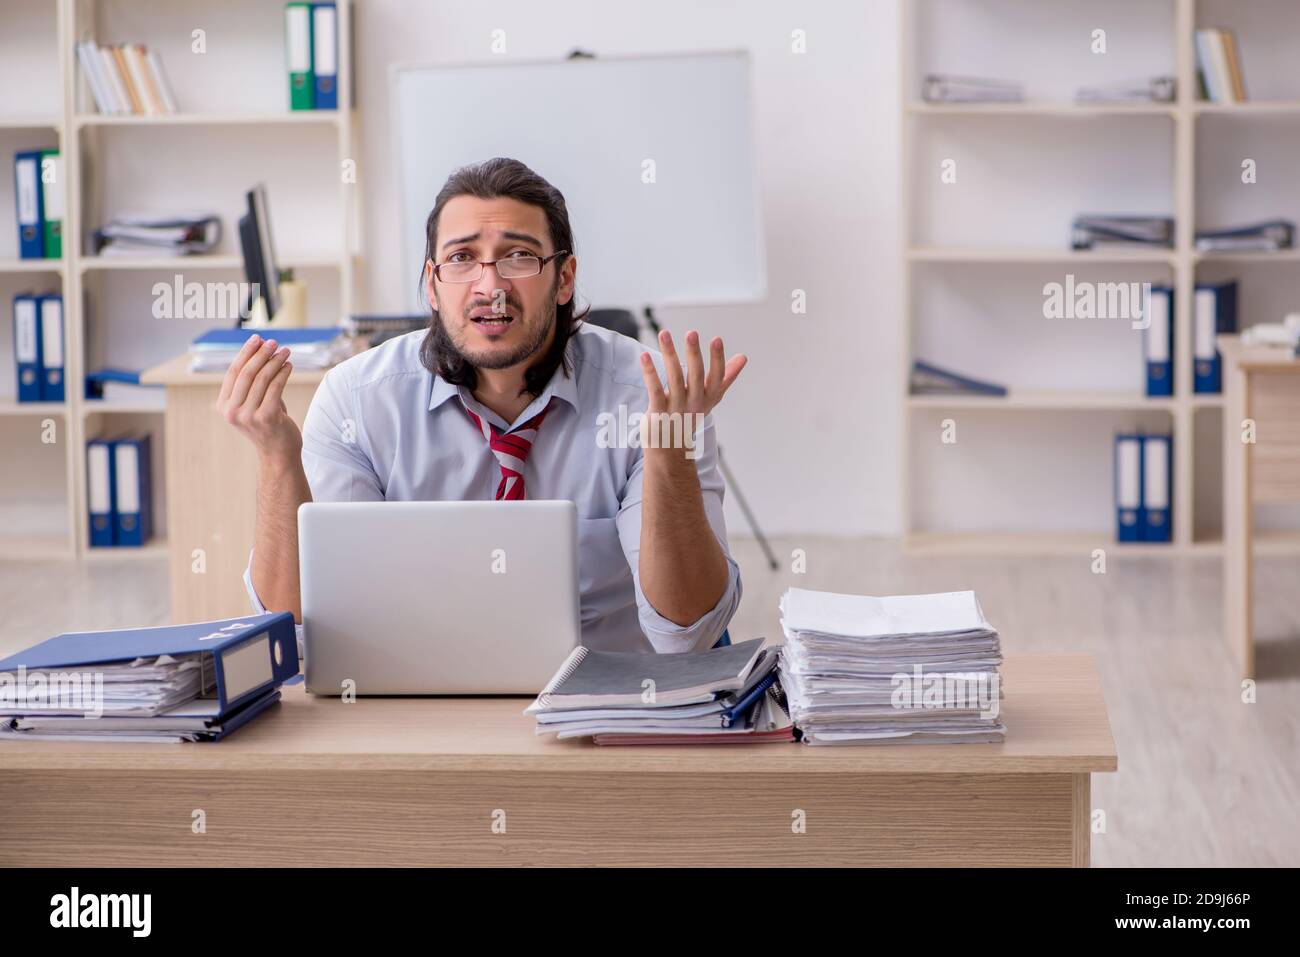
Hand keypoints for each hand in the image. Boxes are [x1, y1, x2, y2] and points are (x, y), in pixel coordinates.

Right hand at [217, 334, 301, 463]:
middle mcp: (232, 411)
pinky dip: (283, 373)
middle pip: (247, 373)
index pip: (233, 372)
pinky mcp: (267, 417)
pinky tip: (289, 365)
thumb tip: (260, 347)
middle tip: (274, 342)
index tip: (257, 339)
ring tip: (285, 351)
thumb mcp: (253, 402)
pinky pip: (276, 387)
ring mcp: (248, 416)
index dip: (245, 353)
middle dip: (261, 354)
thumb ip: (253, 380)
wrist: (278, 453)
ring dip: (275, 361)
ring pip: (263, 378)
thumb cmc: (268, 423)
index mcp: (224, 406)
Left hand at [639, 329, 745, 419]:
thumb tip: (743, 357)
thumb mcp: (710, 399)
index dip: (718, 358)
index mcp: (708, 398)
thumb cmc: (689, 417)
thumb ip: (725, 377)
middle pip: (696, 375)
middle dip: (694, 353)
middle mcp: (695, 403)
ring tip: (664, 333)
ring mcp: (676, 408)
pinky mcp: (658, 412)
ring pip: (674, 377)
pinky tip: (644, 356)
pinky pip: (655, 389)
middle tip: (692, 333)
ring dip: (670, 354)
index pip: (717, 377)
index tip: (717, 339)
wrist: (670, 449)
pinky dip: (650, 372)